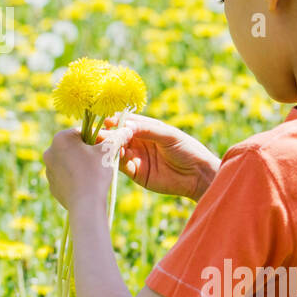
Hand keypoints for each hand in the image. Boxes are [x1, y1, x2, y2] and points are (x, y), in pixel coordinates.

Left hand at [42, 129, 113, 212]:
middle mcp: (50, 151)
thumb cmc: (96, 172)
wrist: (85, 204)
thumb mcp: (108, 151)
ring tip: (94, 173)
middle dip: (87, 151)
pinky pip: (65, 177)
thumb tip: (127, 129)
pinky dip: (74, 178)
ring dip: (80, 164)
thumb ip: (117, 137)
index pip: (82, 132)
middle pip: (74, 147)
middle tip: (101, 160)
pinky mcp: (51, 185)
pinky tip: (86, 184)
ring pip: (69, 162)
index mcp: (61, 138)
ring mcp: (48, 169)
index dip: (97, 139)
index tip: (106, 147)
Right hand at [98, 113, 219, 201]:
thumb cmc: (186, 149)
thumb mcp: (168, 135)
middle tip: (99, 135)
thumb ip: (147, 129)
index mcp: (145, 128)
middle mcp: (137, 141)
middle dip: (108, 134)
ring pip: (116, 150)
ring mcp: (135, 157)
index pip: (125, 121)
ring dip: (110, 147)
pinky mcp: (135, 173)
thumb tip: (125, 125)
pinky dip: (115, 160)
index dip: (115, 120)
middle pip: (117, 136)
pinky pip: (121, 165)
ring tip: (106, 145)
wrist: (197, 175)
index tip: (106, 120)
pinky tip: (115, 156)